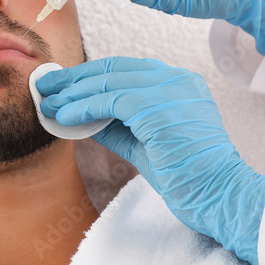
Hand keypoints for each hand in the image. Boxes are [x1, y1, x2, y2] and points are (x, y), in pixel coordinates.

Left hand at [36, 56, 264, 264]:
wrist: (219, 195)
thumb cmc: (187, 177)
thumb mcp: (144, 144)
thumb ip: (117, 127)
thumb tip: (81, 118)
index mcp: (179, 83)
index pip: (125, 70)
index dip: (89, 76)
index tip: (62, 86)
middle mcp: (177, 79)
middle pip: (114, 69)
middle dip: (75, 79)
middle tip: (45, 88)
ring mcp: (171, 89)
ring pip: (109, 82)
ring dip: (73, 94)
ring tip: (48, 105)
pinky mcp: (159, 106)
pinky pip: (110, 101)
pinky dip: (83, 107)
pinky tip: (64, 117)